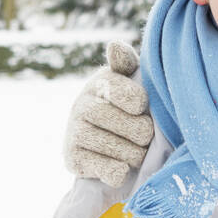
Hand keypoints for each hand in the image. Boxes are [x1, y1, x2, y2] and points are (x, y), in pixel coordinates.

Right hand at [64, 42, 154, 186]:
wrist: (96, 146)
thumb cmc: (124, 109)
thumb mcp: (129, 82)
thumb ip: (127, 63)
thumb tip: (115, 46)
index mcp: (101, 83)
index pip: (134, 98)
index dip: (143, 107)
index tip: (141, 107)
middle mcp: (82, 105)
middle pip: (138, 130)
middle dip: (145, 136)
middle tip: (140, 135)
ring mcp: (75, 132)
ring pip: (128, 153)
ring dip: (136, 155)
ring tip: (130, 148)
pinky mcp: (73, 159)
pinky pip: (112, 171)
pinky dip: (121, 172)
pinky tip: (118, 165)